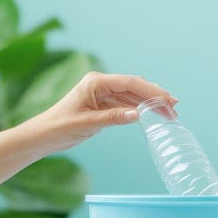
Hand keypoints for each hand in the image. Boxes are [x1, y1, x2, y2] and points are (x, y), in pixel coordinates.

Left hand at [28, 72, 177, 152]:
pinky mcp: (104, 104)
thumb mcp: (87, 123)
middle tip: (174, 107)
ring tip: (169, 113)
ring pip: (134, 96)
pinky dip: (141, 109)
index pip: (130, 83)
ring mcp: (104, 93)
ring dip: (151, 104)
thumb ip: (113, 117)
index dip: (151, 91)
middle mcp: (101, 84)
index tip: (168, 100)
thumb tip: (138, 115)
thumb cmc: (59, 127)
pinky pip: (127, 104)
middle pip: (135, 87)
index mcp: (96, 82)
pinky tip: (153, 115)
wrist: (43, 136)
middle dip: (155, 96)